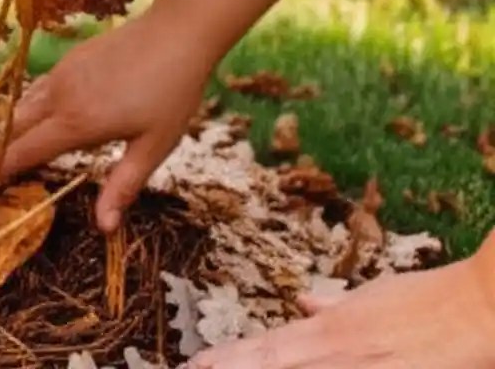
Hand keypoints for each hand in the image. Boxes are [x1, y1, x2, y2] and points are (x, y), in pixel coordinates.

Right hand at [0, 8, 215, 232]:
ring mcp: (61, 74)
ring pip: (22, 105)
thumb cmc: (172, 93)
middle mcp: (60, 97)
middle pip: (12, 127)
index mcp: (77, 123)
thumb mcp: (153, 146)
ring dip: (13, 128)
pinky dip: (31, 107)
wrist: (177, 32)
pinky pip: (38, 88)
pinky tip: (43, 117)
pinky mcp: (68, 59)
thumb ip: (123, 186)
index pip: (24, 152)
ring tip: (11, 149)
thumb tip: (104, 227)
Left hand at [191, 244, 494, 367]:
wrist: (483, 304)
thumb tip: (307, 299)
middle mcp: (335, 351)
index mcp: (329, 330)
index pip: (263, 348)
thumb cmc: (433, 300)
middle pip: (268, 364)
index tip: (192, 366)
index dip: (226, 359)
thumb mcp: (377, 297)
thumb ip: (338, 304)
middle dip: (229, 368)